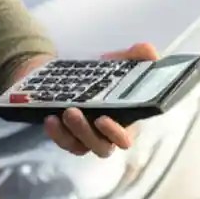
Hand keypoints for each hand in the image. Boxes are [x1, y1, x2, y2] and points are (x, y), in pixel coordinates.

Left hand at [44, 42, 159, 157]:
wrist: (70, 71)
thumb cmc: (102, 72)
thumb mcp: (120, 61)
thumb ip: (138, 57)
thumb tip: (150, 52)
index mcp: (125, 121)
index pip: (124, 139)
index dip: (116, 134)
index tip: (103, 118)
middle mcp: (105, 135)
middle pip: (101, 147)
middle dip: (86, 133)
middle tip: (73, 112)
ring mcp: (84, 137)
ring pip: (79, 146)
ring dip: (69, 132)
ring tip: (63, 111)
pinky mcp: (66, 135)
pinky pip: (62, 141)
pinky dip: (56, 133)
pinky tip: (49, 118)